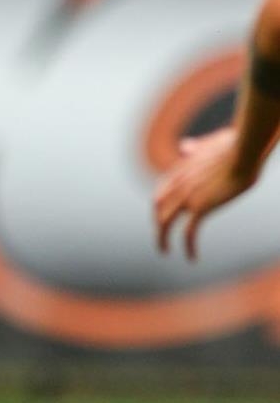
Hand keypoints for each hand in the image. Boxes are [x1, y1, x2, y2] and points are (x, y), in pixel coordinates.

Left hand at [153, 127, 257, 258]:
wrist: (244, 150)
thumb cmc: (235, 144)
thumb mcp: (210, 144)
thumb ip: (196, 148)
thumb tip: (185, 147)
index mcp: (180, 170)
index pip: (160, 193)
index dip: (160, 208)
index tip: (164, 218)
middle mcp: (178, 183)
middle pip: (158, 209)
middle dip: (158, 226)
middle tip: (162, 240)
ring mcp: (187, 195)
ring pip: (165, 222)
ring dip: (161, 239)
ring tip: (165, 252)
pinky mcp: (201, 207)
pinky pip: (188, 233)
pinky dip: (188, 247)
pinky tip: (192, 257)